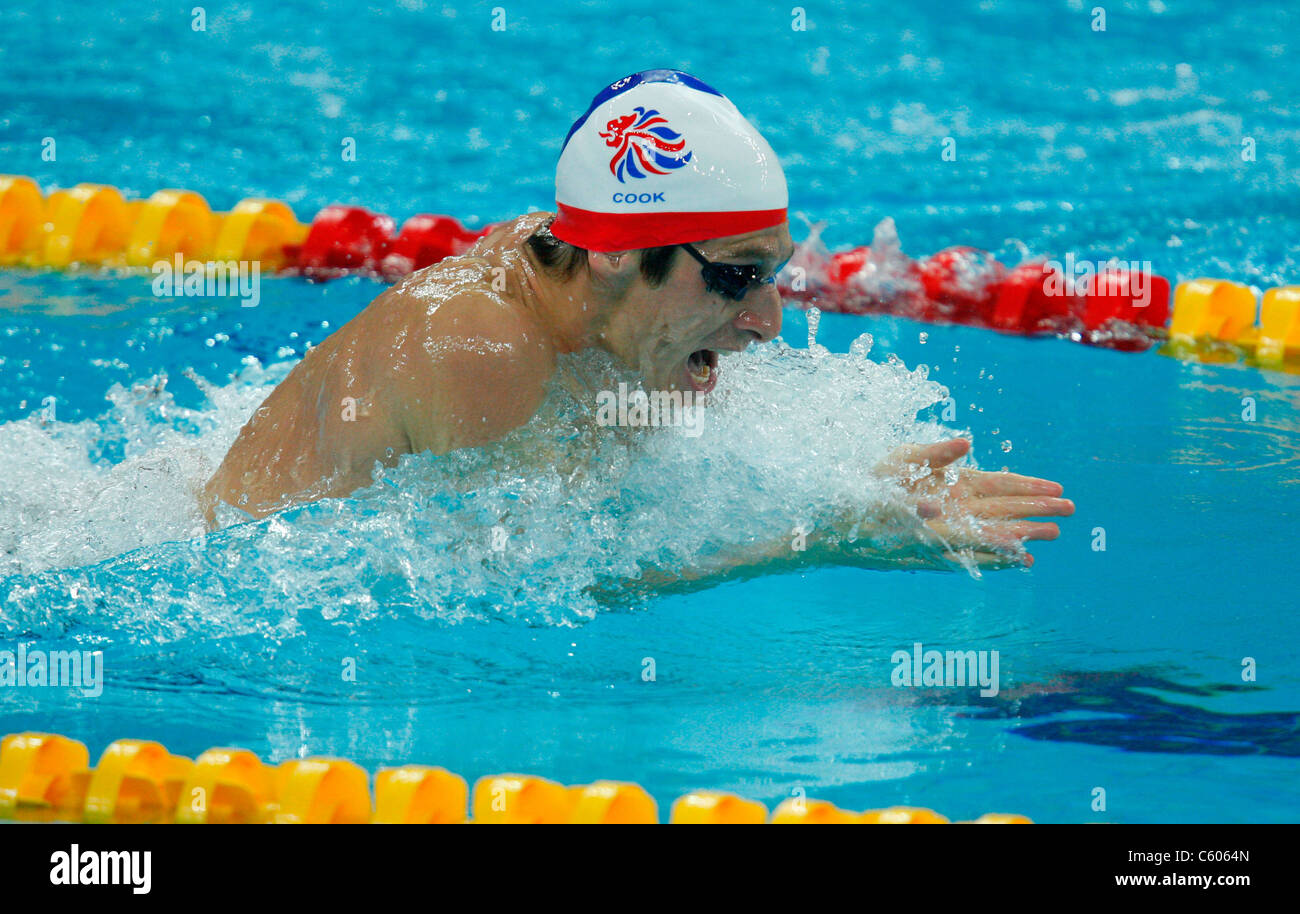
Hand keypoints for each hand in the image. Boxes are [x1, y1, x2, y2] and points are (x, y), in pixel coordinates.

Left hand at [876, 438, 1072, 568]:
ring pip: (994, 533)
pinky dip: (994, 557)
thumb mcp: (904, 459)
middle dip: (1036, 509)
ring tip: (1053, 535)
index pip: (999, 484)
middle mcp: (957, 507)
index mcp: (953, 482)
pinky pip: (971, 555)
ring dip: (1022, 534)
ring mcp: (949, 529)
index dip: (1028, 486)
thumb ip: (936, 454)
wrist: (843, 510)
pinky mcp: (936, 549)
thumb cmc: (873, 479)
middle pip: (1005, 509)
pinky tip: (1018, 560)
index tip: (1057, 486)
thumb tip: (967, 444)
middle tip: (1070, 510)